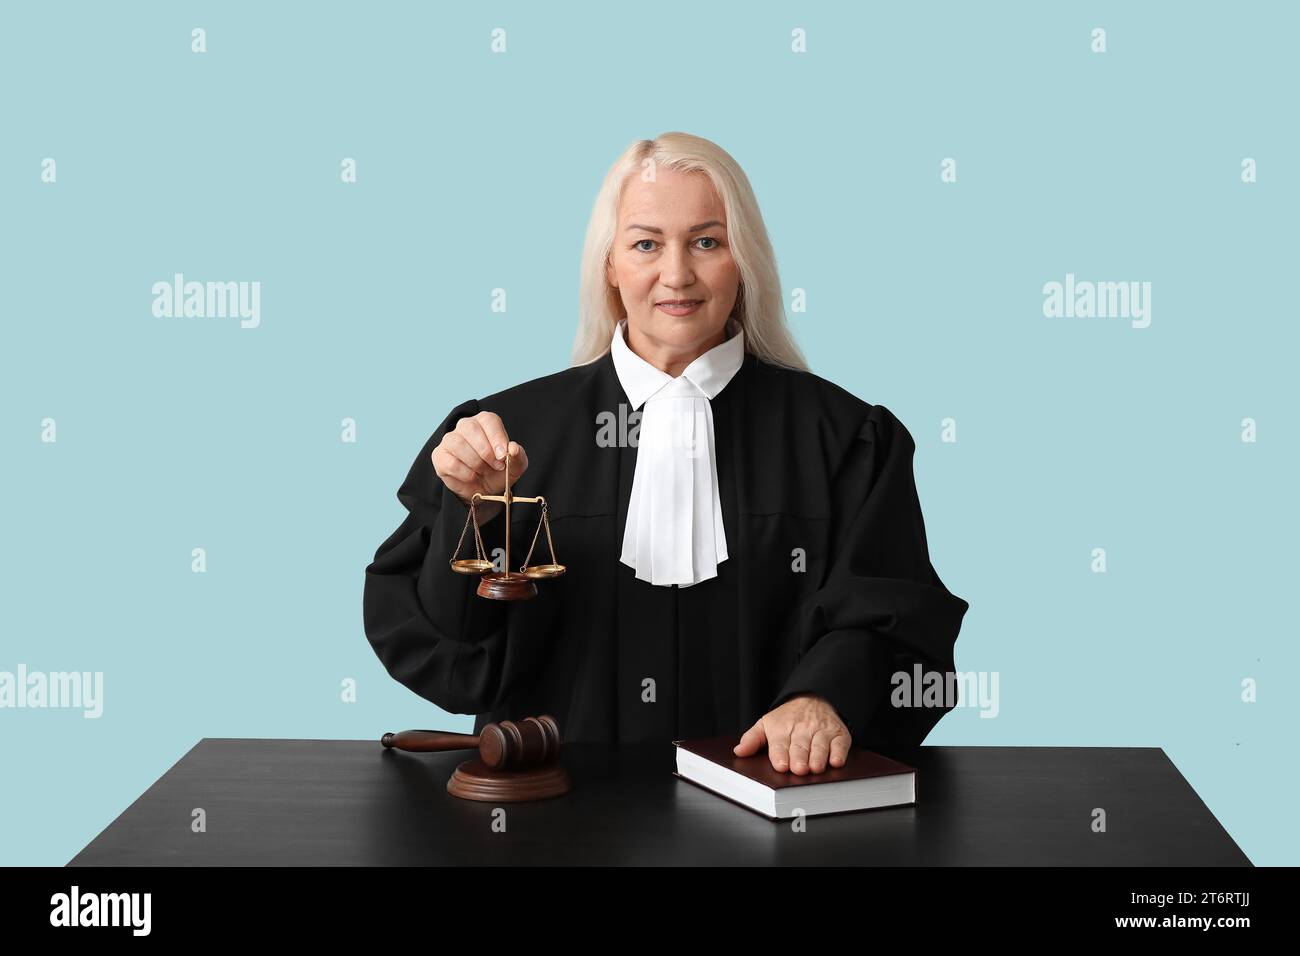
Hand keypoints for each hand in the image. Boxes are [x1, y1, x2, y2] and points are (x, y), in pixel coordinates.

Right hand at [431, 411, 529, 521]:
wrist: (483, 491)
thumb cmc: (498, 472)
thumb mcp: (515, 465)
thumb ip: (518, 455)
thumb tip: (512, 447)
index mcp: (485, 422)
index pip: (488, 420)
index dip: (496, 437)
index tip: (503, 455)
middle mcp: (465, 426)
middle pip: (471, 428)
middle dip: (486, 451)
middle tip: (496, 466)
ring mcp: (450, 440)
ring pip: (458, 444)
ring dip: (475, 462)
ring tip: (483, 471)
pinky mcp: (440, 456)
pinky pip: (450, 462)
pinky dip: (465, 473)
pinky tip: (471, 477)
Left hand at [733, 694, 851, 774]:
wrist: (813, 698)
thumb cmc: (788, 718)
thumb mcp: (766, 724)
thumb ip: (752, 739)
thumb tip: (739, 752)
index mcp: (782, 729)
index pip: (780, 744)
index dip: (780, 755)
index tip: (781, 765)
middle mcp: (802, 730)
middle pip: (800, 746)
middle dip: (800, 758)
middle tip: (799, 769)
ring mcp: (821, 732)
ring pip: (820, 746)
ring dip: (818, 757)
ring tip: (815, 768)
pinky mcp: (838, 735)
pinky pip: (840, 744)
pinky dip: (839, 753)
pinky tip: (836, 761)